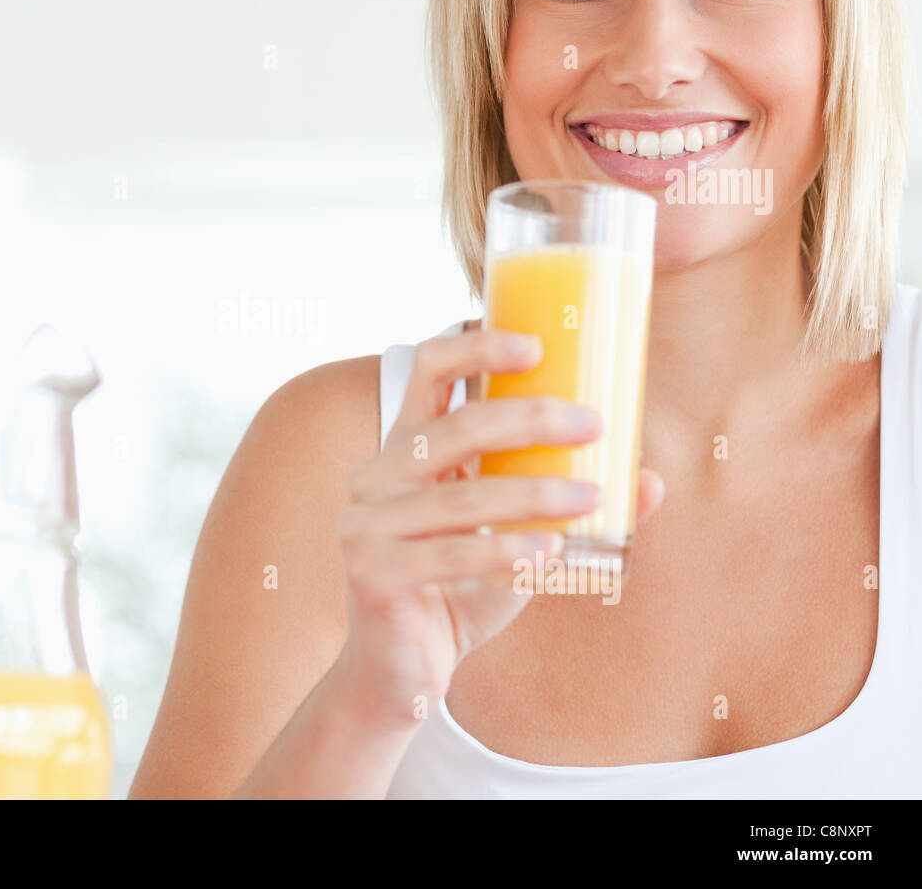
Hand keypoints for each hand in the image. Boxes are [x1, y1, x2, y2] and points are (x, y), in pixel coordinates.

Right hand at [332, 326, 663, 725]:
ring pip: (465, 497)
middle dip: (532, 418)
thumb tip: (649, 480)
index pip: (427, 372)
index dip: (478, 349)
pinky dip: (509, 550)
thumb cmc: (457, 592)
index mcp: (403, 450)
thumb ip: (565, 505)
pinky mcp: (374, 572)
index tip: (538, 346)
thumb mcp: (515, 539)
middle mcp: (376, 476)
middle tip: (595, 422)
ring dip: (537, 492)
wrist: (399, 670)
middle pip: (456, 428)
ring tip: (593, 495)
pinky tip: (554, 550)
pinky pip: (453, 554)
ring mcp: (367, 524)